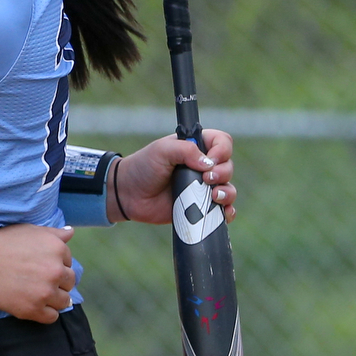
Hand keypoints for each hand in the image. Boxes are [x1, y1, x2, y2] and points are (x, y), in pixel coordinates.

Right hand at [0, 224, 75, 323]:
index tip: (41, 266)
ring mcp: (46, 292)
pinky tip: (34, 304)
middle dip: (58, 282)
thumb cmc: (2, 243)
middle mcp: (56, 271)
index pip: (69, 263)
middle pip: (69, 282)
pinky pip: (52, 317)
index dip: (56, 265)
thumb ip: (54, 234)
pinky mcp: (34, 309)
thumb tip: (71, 232)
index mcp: (58, 250)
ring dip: (54, 298)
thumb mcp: (30, 231)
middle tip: (39, 280)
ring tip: (38, 293)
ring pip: (64, 301)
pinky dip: (46, 312)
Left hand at [110, 129, 236, 224]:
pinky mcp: (200, 207)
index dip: (222, 150)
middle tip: (206, 179)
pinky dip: (227, 212)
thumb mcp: (162, 150)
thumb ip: (186, 150)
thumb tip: (209, 164)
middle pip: (228, 166)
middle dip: (222, 173)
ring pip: (228, 189)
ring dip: (227, 193)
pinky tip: (223, 213)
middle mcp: (202, 166)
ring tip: (214, 197)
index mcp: (196, 147)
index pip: (222, 142)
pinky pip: (222, 210)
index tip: (210, 160)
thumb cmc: (142, 167)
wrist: (128, 194)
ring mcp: (202, 187)